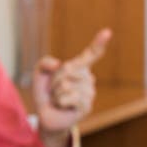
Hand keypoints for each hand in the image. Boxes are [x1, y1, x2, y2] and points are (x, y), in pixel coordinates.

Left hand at [33, 28, 111, 146]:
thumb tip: (60, 64)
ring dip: (55, 92)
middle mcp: (87, 78)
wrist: (46, 114)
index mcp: (79, 68)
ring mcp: (89, 92)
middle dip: (54, 79)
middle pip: (68, 69)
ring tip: (58, 98)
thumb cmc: (46, 92)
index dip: (99, 43)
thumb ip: (45, 62)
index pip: (91, 54)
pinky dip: (59, 101)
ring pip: (66, 84)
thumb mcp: (39, 73)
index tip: (107, 31)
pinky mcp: (86, 106)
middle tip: (54, 89)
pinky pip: (68, 97)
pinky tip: (62, 106)